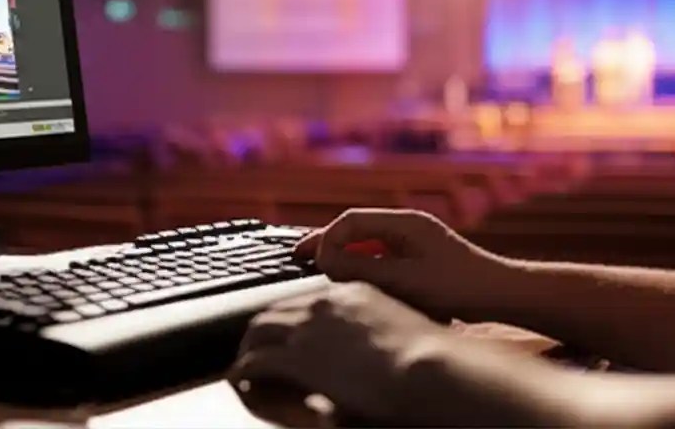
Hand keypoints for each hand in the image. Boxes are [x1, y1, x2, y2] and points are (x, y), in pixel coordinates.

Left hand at [231, 281, 447, 423]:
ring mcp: (310, 327)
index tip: (288, 334)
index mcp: (353, 293)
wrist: (429, 367)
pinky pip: (257, 361)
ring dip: (250, 349)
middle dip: (264, 331)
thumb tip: (375, 352)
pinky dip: (245, 371)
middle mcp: (326, 303)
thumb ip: (383, 334)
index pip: (307, 299)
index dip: (292, 319)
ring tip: (245, 366)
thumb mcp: (405, 332)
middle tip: (257, 350)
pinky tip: (242, 381)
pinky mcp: (300, 356)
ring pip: (259, 330)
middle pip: (276, 310)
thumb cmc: (432, 360)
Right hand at [295, 209, 506, 320]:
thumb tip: (326, 262)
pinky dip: (364, 267)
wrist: (500, 294)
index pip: (351, 221)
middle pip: (356, 228)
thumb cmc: (458, 286)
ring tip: (319, 268)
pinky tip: (353, 281)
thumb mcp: (404, 280)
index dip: (327, 239)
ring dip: (345, 255)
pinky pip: (382, 257)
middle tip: (298, 256)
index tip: (313, 262)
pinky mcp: (419, 259)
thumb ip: (362, 269)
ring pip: (367, 243)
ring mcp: (413, 241)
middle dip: (328, 242)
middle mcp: (406, 226)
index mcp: (403, 222)